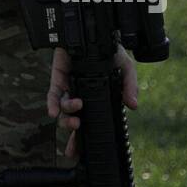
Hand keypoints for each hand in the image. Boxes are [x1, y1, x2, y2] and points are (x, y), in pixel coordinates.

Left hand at [48, 44, 138, 158]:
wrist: (94, 31)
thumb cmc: (111, 51)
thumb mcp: (126, 68)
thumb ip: (129, 86)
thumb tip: (133, 106)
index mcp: (98, 100)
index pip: (92, 124)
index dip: (86, 141)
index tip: (84, 155)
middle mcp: (83, 98)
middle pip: (75, 123)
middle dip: (73, 136)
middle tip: (77, 137)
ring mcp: (70, 89)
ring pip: (64, 111)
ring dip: (68, 118)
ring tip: (76, 116)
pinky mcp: (58, 78)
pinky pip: (53, 95)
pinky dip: (53, 104)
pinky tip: (54, 112)